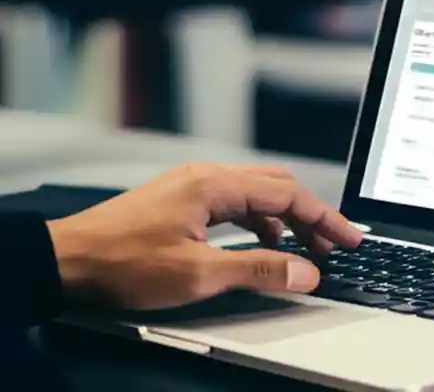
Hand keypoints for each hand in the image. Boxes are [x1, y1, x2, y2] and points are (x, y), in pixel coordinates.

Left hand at [45, 163, 362, 310]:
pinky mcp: (180, 201)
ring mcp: (190, 187)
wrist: (64, 262)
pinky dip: (258, 221)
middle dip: (310, 216)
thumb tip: (305, 271)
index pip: (288, 193)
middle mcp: (204, 177)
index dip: (326, 218)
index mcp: (213, 185)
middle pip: (277, 186)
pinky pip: (234, 202)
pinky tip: (259, 244)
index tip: (350, 237)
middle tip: (331, 245)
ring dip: (284, 220)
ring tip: (301, 250)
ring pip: (256, 193)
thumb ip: (258, 271)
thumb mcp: (198, 275)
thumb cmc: (120, 263)